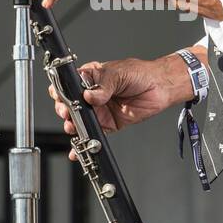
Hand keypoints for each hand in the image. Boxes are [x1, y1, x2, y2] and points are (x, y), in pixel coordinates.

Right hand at [47, 57, 184, 157]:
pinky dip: (84, 143)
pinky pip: (93, 134)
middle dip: (64, 111)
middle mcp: (92, 95)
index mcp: (91, 78)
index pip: (68, 84)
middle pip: (69, 105)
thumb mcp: (119, 73)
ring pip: (78, 121)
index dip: (61, 91)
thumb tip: (90, 95)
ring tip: (73, 128)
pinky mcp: (108, 124)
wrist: (161, 88)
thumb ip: (103, 86)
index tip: (61, 98)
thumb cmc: (140, 74)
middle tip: (68, 113)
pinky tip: (77, 149)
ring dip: (72, 127)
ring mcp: (99, 110)